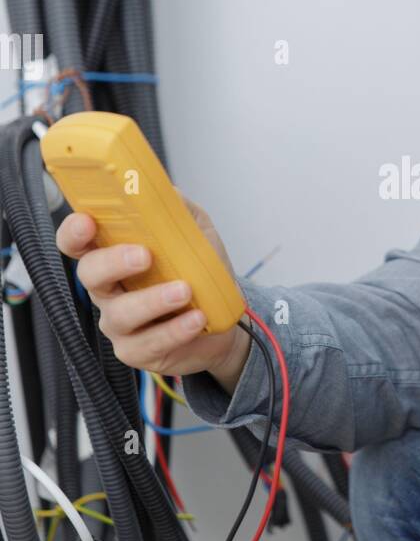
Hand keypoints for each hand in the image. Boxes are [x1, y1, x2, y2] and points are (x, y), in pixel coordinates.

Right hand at [54, 191, 250, 383]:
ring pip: (120, 313)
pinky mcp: (137, 351)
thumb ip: (175, 209)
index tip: (87, 221)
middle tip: (144, 255)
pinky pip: (148, 343)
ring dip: (153, 300)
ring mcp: (119, 323)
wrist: (224, 321)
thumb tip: (159, 188)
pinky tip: (196, 318)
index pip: (77, 242)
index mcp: (113, 255)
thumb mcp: (193, 232)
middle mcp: (108, 289)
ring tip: (185, 290)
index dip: (74, 232)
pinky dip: (174, 330)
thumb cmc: (200, 274)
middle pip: (89, 274)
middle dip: (114, 262)